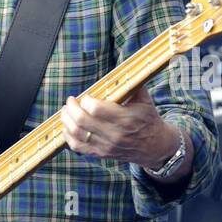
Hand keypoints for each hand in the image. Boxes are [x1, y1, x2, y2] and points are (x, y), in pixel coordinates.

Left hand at [60, 84, 177, 168]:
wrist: (155, 146)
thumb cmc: (148, 119)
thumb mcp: (144, 100)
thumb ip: (131, 83)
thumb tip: (120, 68)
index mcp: (125, 118)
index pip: (95, 109)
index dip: (86, 100)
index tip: (87, 96)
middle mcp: (114, 134)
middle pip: (82, 121)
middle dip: (72, 108)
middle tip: (71, 101)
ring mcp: (106, 146)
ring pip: (77, 134)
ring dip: (67, 120)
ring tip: (66, 111)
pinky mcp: (101, 154)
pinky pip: (78, 147)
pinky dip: (68, 136)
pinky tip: (67, 127)